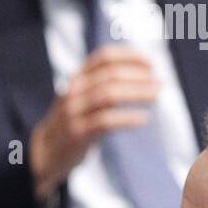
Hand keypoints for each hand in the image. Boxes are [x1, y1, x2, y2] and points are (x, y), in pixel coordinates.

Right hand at [28, 46, 159, 200]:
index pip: (103, 57)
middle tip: (160, 83)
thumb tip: (142, 71)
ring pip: (108, 95)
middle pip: (110, 75)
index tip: (150, 63)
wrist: (46, 151)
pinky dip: (127, 118)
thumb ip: (103, 83)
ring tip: (156, 96)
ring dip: (137, 93)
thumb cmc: (74, 121)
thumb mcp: (83, 97)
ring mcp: (73, 112)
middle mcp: (73, 91)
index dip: (129, 56)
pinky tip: (143, 119)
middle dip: (139, 77)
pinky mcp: (77, 133)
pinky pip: (105, 121)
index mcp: (77, 78)